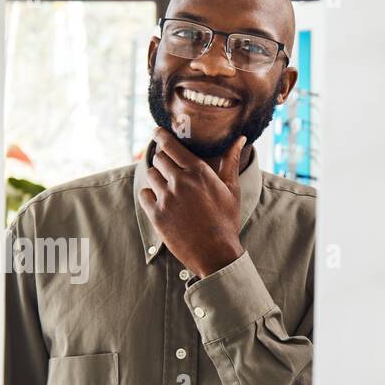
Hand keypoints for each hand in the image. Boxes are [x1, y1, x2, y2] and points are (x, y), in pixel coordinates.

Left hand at [138, 127, 246, 278]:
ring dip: (157, 178)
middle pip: (159, 158)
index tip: (156, 131)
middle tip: (167, 165)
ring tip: (168, 187)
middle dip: (162, 159)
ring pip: (151, 175)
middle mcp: (180, 181)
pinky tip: (159, 200)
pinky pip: (144, 195)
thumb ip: (230, 161)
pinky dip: (149, 195)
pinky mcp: (156, 215)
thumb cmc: (226, 220)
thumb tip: (240, 138)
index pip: (171, 146)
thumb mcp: (231, 189)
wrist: (215, 253)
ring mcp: (166, 198)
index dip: (161, 136)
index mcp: (198, 172)